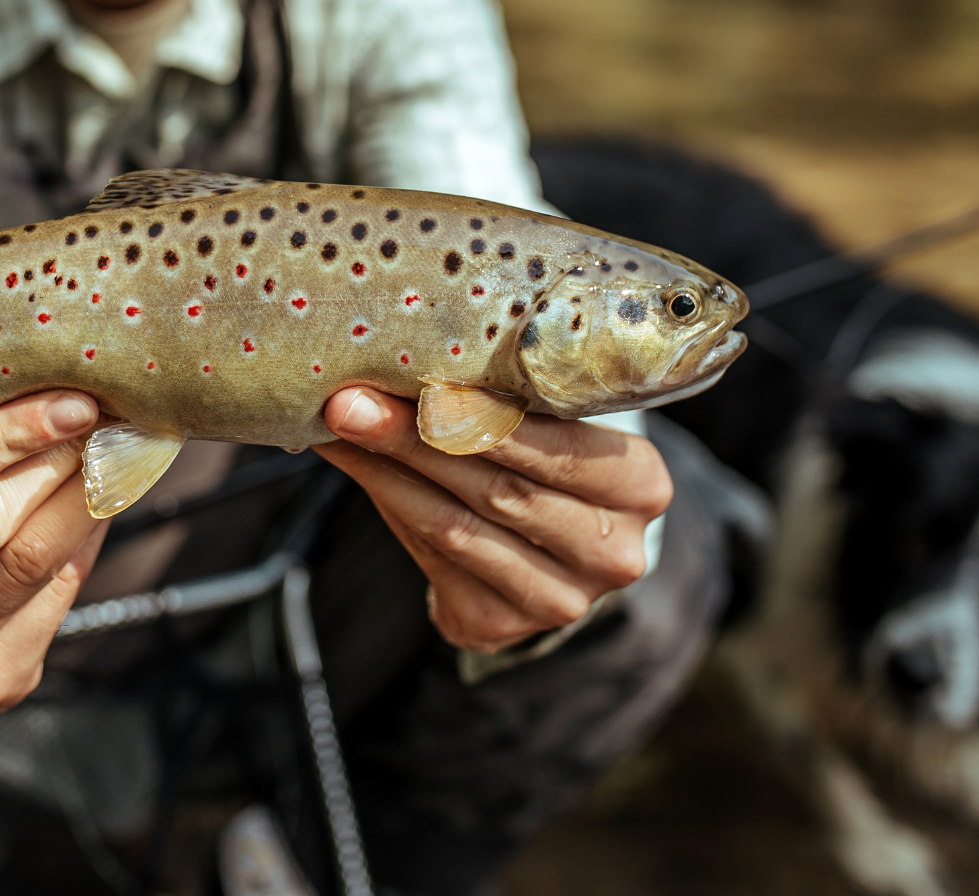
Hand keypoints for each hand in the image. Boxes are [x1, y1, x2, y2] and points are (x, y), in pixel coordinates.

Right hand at [0, 391, 107, 716]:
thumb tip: (45, 403)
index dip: (1, 437)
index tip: (64, 400)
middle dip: (48, 460)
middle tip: (94, 418)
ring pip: (26, 564)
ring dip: (77, 497)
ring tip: (105, 452)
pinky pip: (55, 600)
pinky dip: (83, 541)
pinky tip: (95, 503)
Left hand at [312, 388, 669, 653]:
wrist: (550, 558)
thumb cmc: (549, 467)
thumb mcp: (558, 430)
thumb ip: (510, 403)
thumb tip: (412, 352)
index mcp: (640, 488)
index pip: (559, 451)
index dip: (484, 416)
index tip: (418, 379)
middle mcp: (611, 554)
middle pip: (501, 490)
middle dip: (416, 440)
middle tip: (352, 402)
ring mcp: (560, 601)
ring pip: (458, 526)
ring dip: (388, 473)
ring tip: (338, 430)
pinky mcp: (502, 626)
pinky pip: (432, 557)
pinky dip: (386, 505)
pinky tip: (355, 468)